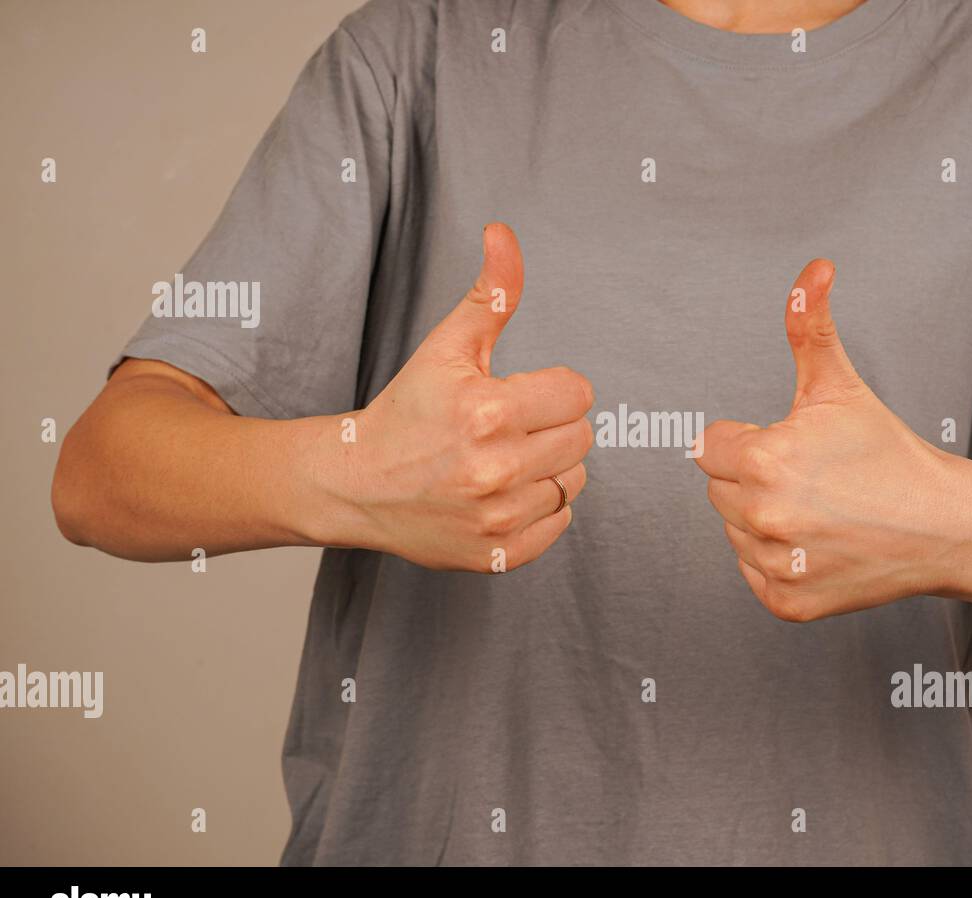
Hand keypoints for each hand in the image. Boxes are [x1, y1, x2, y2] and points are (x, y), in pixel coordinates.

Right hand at [329, 223, 594, 571]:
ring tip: (502, 462)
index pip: (578, 393)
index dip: (549, 390)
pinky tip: (502, 495)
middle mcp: (496, 469)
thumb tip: (504, 232)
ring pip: (573, 481)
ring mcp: (497, 517)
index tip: (514, 396)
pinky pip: (559, 524)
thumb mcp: (447, 346)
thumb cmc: (406, 411)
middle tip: (505, 430)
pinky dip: (540, 510)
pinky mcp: (497, 555)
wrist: (354, 485)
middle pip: (582, 438)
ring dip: (548, 469)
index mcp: (490, 411)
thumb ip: (490, 292)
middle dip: (550, 427)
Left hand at [693, 258, 971, 620]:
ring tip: (820, 510)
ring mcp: (774, 566)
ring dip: (765, 519)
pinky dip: (779, 561)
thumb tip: (813, 269)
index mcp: (761, 462)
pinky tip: (820, 544)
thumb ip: (810, 325)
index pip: (710, 447)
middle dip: (754, 478)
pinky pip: (754, 572)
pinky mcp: (787, 603)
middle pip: (719, 489)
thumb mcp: (840, 385)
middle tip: (812, 478)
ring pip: (735, 531)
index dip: (750, 440)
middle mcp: (761, 518)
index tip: (796, 447)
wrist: (945, 525)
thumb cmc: (889, 452)